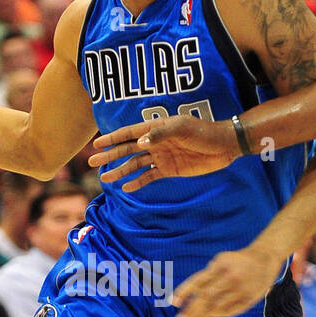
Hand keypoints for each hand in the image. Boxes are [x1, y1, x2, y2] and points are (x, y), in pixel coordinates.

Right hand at [89, 114, 238, 190]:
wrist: (223, 146)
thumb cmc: (203, 132)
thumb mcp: (182, 129)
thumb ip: (160, 134)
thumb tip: (140, 142)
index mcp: (156, 129)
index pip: (129, 133)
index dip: (112, 138)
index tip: (96, 144)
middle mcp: (155, 142)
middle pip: (127, 150)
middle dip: (110, 156)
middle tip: (92, 163)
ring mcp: (161, 157)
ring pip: (135, 165)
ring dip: (120, 171)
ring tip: (105, 179)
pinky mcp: (169, 170)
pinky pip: (149, 177)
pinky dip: (137, 182)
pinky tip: (126, 187)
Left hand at [172, 247, 276, 316]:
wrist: (265, 258)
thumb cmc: (236, 262)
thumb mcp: (221, 261)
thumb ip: (206, 277)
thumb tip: (186, 297)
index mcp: (220, 265)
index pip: (199, 280)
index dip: (185, 292)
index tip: (173, 302)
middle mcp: (230, 277)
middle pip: (207, 297)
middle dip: (192, 311)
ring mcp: (240, 289)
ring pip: (218, 307)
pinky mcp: (249, 299)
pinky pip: (230, 311)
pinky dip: (218, 314)